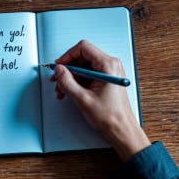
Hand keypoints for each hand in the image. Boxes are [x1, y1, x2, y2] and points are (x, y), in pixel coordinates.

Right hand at [51, 40, 149, 160]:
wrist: (121, 130)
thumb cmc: (110, 117)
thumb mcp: (82, 98)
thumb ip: (67, 81)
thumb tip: (59, 70)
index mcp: (108, 66)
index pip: (83, 48)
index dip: (68, 56)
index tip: (59, 65)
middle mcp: (110, 66)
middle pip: (82, 57)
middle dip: (67, 69)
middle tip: (57, 79)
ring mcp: (108, 73)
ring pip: (83, 67)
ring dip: (70, 77)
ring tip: (62, 90)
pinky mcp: (106, 80)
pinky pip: (88, 75)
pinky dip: (77, 82)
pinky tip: (69, 92)